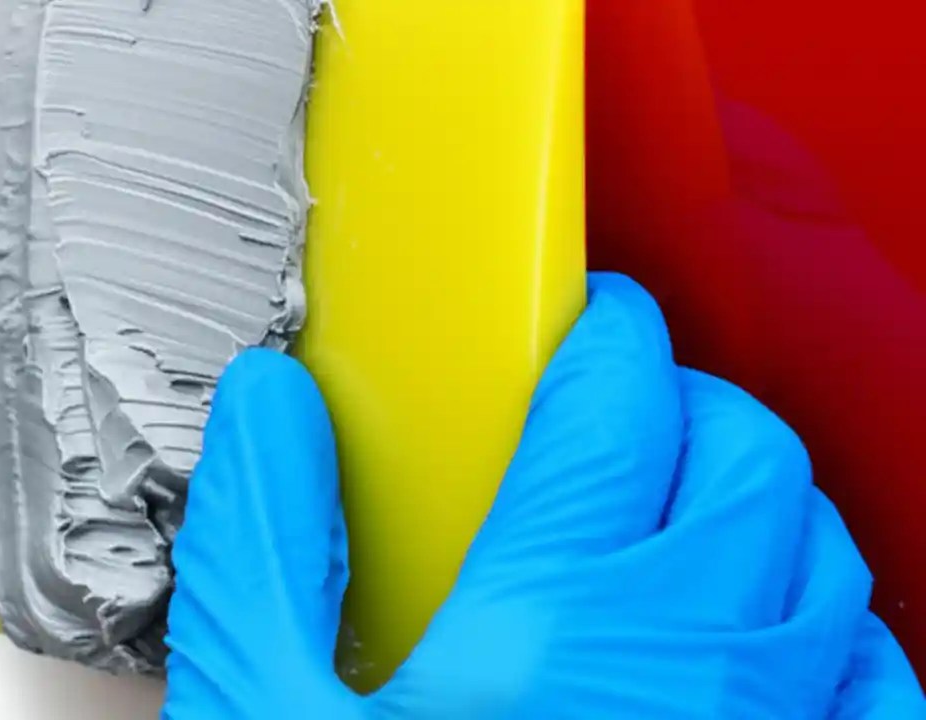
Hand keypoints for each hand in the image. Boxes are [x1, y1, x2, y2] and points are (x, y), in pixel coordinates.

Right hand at [163, 273, 923, 717]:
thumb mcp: (266, 718)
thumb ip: (264, 542)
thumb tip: (269, 406)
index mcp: (554, 624)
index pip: (617, 400)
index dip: (605, 332)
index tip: (586, 324)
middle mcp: (694, 667)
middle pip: (746, 454)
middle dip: (686, 405)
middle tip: (621, 420)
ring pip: (823, 554)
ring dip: (758, 508)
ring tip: (681, 520)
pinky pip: (873, 681)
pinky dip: (824, 631)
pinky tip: (754, 647)